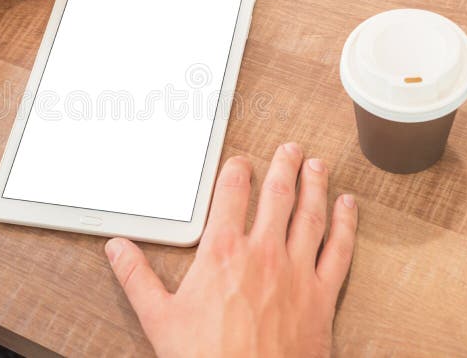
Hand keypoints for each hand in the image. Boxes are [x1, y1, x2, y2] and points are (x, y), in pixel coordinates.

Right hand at [106, 143, 357, 356]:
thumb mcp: (159, 318)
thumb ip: (137, 277)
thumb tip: (117, 248)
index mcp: (222, 251)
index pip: (232, 194)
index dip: (237, 171)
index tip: (241, 161)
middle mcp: (263, 251)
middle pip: (278, 195)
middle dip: (284, 166)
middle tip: (290, 149)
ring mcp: (296, 271)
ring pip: (311, 214)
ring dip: (315, 185)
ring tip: (316, 165)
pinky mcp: (321, 295)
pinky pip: (339, 249)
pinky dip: (346, 224)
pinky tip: (349, 207)